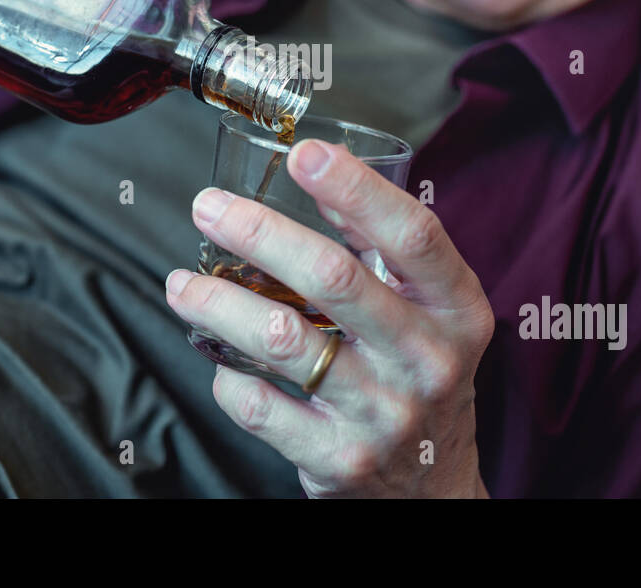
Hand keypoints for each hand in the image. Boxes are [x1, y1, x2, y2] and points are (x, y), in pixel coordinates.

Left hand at [165, 139, 495, 497]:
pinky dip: (228, 378)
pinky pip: (262, 408)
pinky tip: (218, 361)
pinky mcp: (340, 459)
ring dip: (218, 302)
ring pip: (282, 340)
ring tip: (183, 283)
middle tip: (208, 208)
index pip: (412, 234)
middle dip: (257, 232)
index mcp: (458, 309)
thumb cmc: (420, 372)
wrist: (434, 486)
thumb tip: (323, 172)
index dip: (356, 188)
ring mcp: (384, 413)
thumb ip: (384, 245)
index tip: (303, 153)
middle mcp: (426, 359)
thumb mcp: (431, 309)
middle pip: (333, 278)